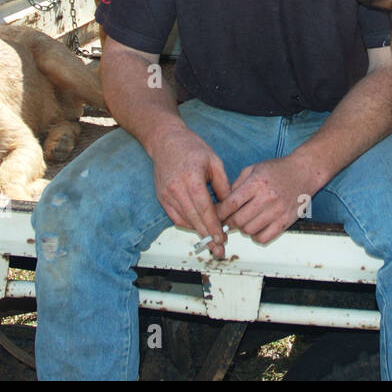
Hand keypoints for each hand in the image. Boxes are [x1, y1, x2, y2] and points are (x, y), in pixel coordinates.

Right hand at [150, 126, 231, 258]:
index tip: (222, 239)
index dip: (214, 227)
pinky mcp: (161, 197)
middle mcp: (177, 189)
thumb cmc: (192, 148)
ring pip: (184, 220)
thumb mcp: (214, 162)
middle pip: (194, 219)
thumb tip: (230, 207)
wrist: (166, 141)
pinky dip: (187, 224)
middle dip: (207, 237)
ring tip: (210, 244)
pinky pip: (175, 217)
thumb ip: (223, 185)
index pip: (205, 210)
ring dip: (198, 233)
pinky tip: (197, 229)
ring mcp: (166, 194)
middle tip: (219, 250)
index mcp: (192, 179)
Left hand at [217, 156, 315, 244]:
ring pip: (249, 230)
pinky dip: (256, 236)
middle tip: (228, 220)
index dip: (219, 213)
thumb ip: (236, 184)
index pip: (231, 204)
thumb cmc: (278, 169)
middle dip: (229, 222)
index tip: (215, 215)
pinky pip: (264, 238)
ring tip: (244, 221)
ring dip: (243, 229)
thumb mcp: (253, 169)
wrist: (304, 172)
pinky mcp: (286, 221)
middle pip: (238, 220)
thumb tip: (222, 204)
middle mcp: (267, 198)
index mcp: (257, 183)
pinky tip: (256, 228)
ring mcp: (278, 211)